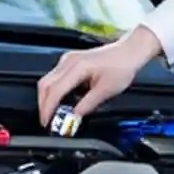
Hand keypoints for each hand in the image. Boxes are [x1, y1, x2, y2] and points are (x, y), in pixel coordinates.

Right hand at [37, 25, 163, 126]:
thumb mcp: (106, 90)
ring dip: (48, 98)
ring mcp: (68, 59)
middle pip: (45, 84)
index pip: (55, 91)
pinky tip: (61, 100)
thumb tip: (74, 116)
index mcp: (78, 67)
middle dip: (43, 104)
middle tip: (47, 120)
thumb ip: (88, 105)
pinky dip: (54, 90)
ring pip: (48, 80)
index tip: (47, 121)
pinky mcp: (71, 61)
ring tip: (53, 113)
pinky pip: (55, 77)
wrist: (129, 51)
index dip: (49, 108)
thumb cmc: (122, 66)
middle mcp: (69, 61)